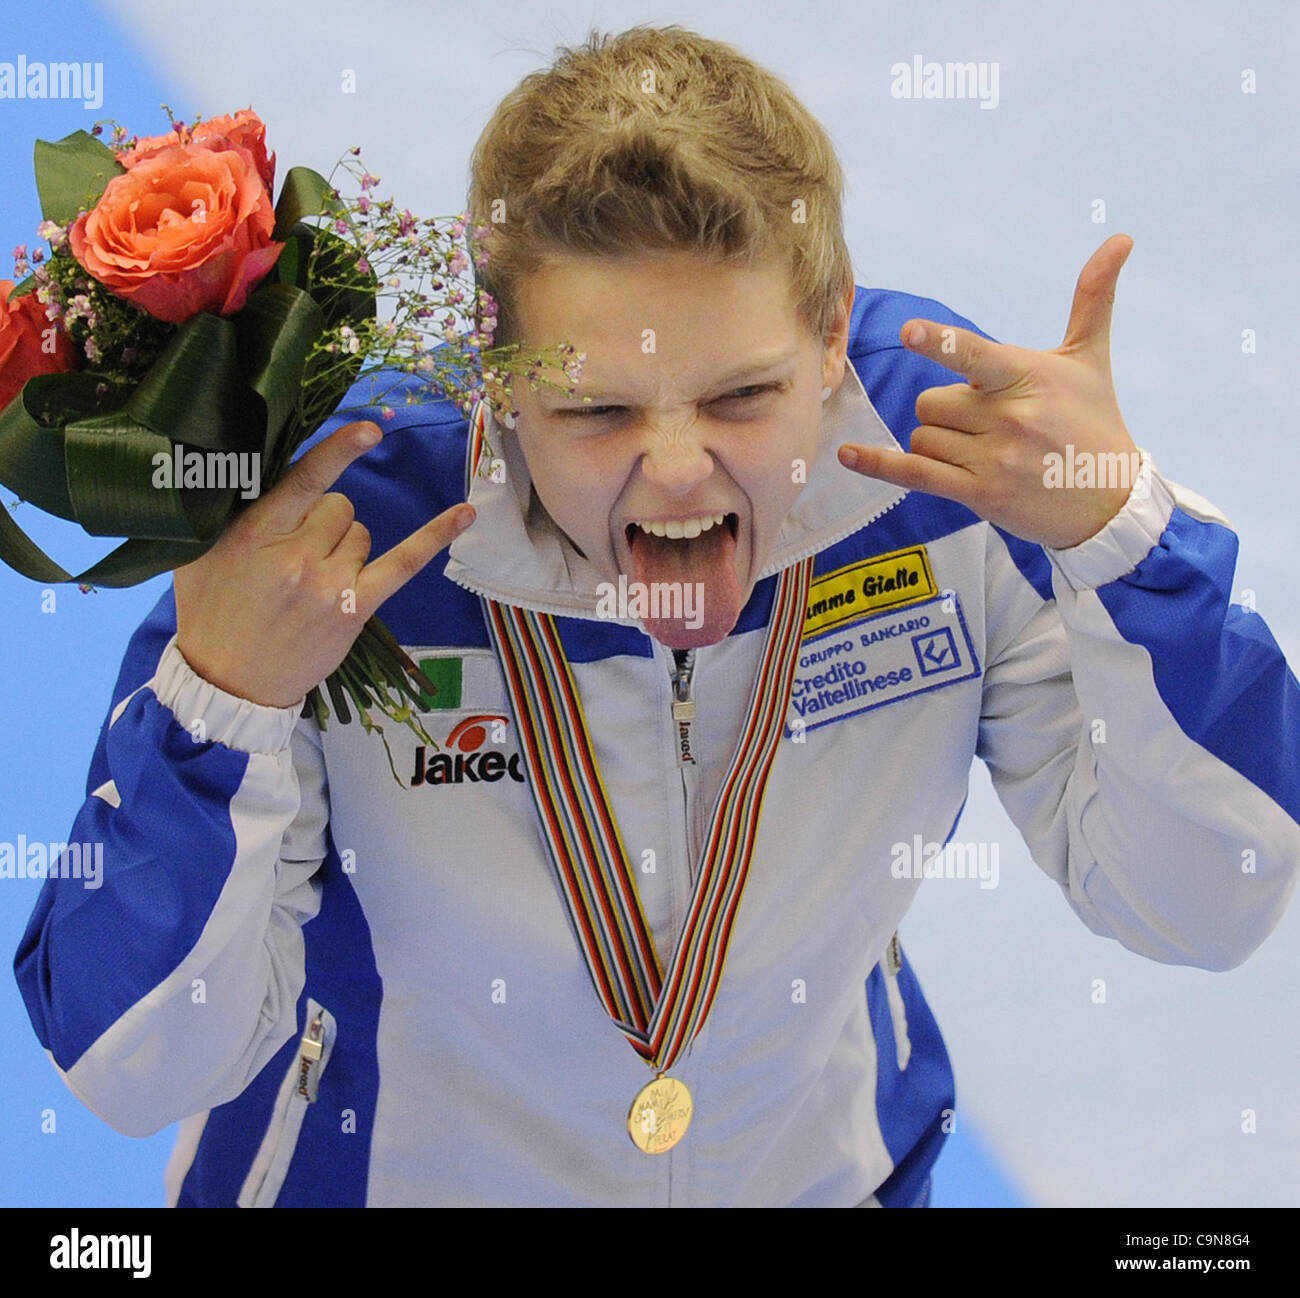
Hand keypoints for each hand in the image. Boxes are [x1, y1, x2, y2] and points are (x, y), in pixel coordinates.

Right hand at [173, 421, 473, 706]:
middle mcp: (296, 555)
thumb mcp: (202, 552)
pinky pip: (403, 562)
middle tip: (297, 553)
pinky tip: (466, 514)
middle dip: (324, 520)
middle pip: (340, 506)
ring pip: (361, 532)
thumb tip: (263, 468)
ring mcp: (329, 584)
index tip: (370, 429)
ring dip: (345, 546)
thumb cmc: (210, 612)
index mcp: (255, 534)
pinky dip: (435, 536)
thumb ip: (233, 510)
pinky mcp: (355, 608)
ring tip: (312, 579)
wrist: (225, 682)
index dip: (339, 452)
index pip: (304, 481)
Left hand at [838, 234, 1139, 548]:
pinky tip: (847, 454)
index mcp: (1026, 377)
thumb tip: (1120, 237)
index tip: (910, 332)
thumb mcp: (1091, 360)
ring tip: (983, 450)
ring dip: (938, 442)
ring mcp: (991, 458)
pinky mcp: (978, 493)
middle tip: (987, 424)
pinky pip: (915, 473)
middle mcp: (1007, 417)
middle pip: (930, 401)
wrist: (1110, 503)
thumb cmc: (1096, 423)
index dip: (939, 343)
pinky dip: (879, 464)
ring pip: (922, 435)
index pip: (974, 354)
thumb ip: (1093, 298)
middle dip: (946, 411)